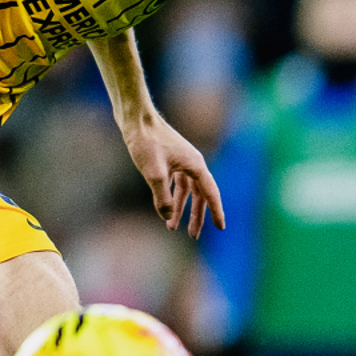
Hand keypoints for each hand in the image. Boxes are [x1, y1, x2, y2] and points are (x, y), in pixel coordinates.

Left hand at [123, 112, 225, 237]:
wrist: (135, 119)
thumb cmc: (146, 142)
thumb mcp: (153, 174)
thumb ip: (162, 198)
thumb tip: (167, 216)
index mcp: (196, 166)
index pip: (210, 193)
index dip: (216, 212)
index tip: (221, 228)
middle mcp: (192, 163)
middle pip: (199, 195)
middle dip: (196, 216)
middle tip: (193, 236)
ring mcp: (181, 160)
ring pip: (186, 190)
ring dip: (181, 208)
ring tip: (172, 227)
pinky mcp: (169, 159)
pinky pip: (176, 183)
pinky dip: (172, 196)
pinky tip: (164, 208)